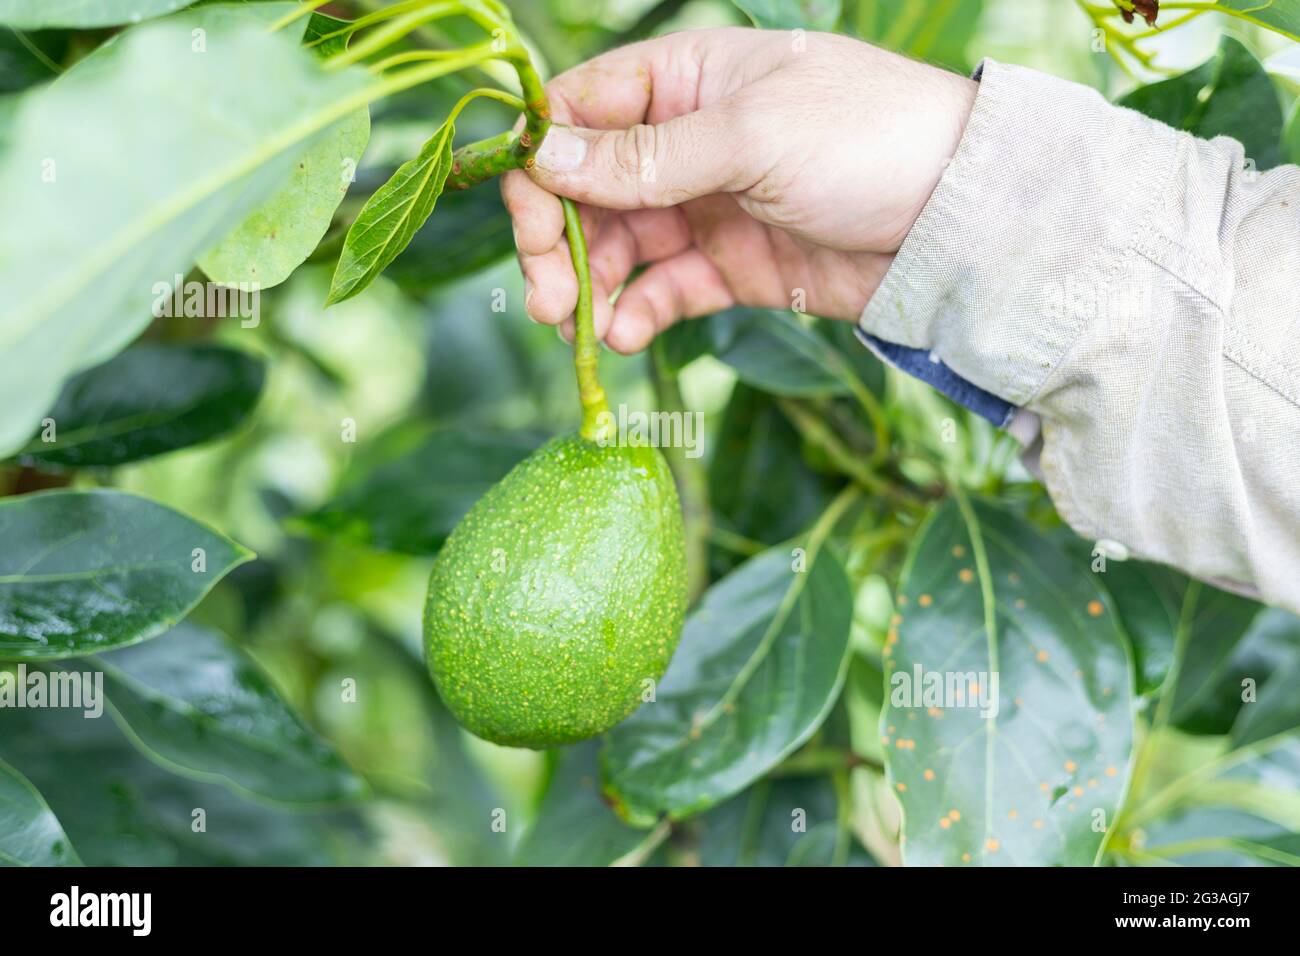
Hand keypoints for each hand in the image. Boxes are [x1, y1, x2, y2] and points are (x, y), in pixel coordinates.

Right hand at [501, 27, 976, 353]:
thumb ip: (645, 157)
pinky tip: (627, 334)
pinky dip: (640, 312)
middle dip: (558, 240)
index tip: (528, 218)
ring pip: (620, 246)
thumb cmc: (866, 140)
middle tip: (546, 296)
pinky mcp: (734, 267)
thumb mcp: (750, 136)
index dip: (544, 162)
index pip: (582, 112)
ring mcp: (709, 206)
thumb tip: (541, 155)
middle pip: (589, 188)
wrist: (962, 221)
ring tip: (578, 327)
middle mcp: (688, 141)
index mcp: (687, 79)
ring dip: (591, 286)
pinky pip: (667, 289)